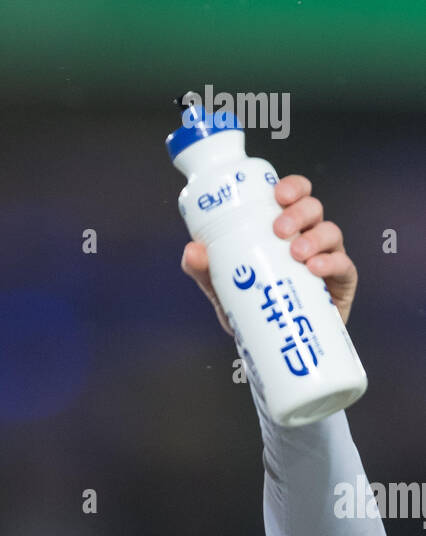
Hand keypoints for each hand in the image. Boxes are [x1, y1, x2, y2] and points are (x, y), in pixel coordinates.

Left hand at [181, 173, 357, 333]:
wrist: (275, 347)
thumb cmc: (254, 310)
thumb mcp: (224, 290)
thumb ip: (206, 271)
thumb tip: (191, 251)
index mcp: (285, 231)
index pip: (294, 197)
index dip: (292, 187)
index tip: (278, 195)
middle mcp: (309, 238)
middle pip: (313, 209)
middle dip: (299, 212)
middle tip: (279, 229)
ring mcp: (328, 259)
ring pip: (331, 233)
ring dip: (315, 237)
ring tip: (296, 254)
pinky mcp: (341, 285)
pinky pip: (344, 266)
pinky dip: (331, 263)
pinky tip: (315, 269)